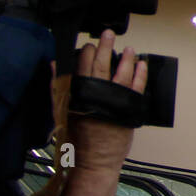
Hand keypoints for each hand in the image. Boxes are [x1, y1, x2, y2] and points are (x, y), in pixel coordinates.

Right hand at [67, 30, 145, 175]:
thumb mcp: (62, 113)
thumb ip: (58, 88)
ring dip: (126, 58)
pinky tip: (141, 64)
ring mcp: (116, 101)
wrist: (94, 162)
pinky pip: (137, 87)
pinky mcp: (130, 108)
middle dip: (105, 47)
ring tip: (128, 48)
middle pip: (102, 66)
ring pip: (122, 73)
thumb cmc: (76, 140)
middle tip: (108, 34)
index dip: (86, 54)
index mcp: (79, 95)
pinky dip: (140, 74)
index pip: (81, 67)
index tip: (89, 44)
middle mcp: (98, 96)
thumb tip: (53, 64)